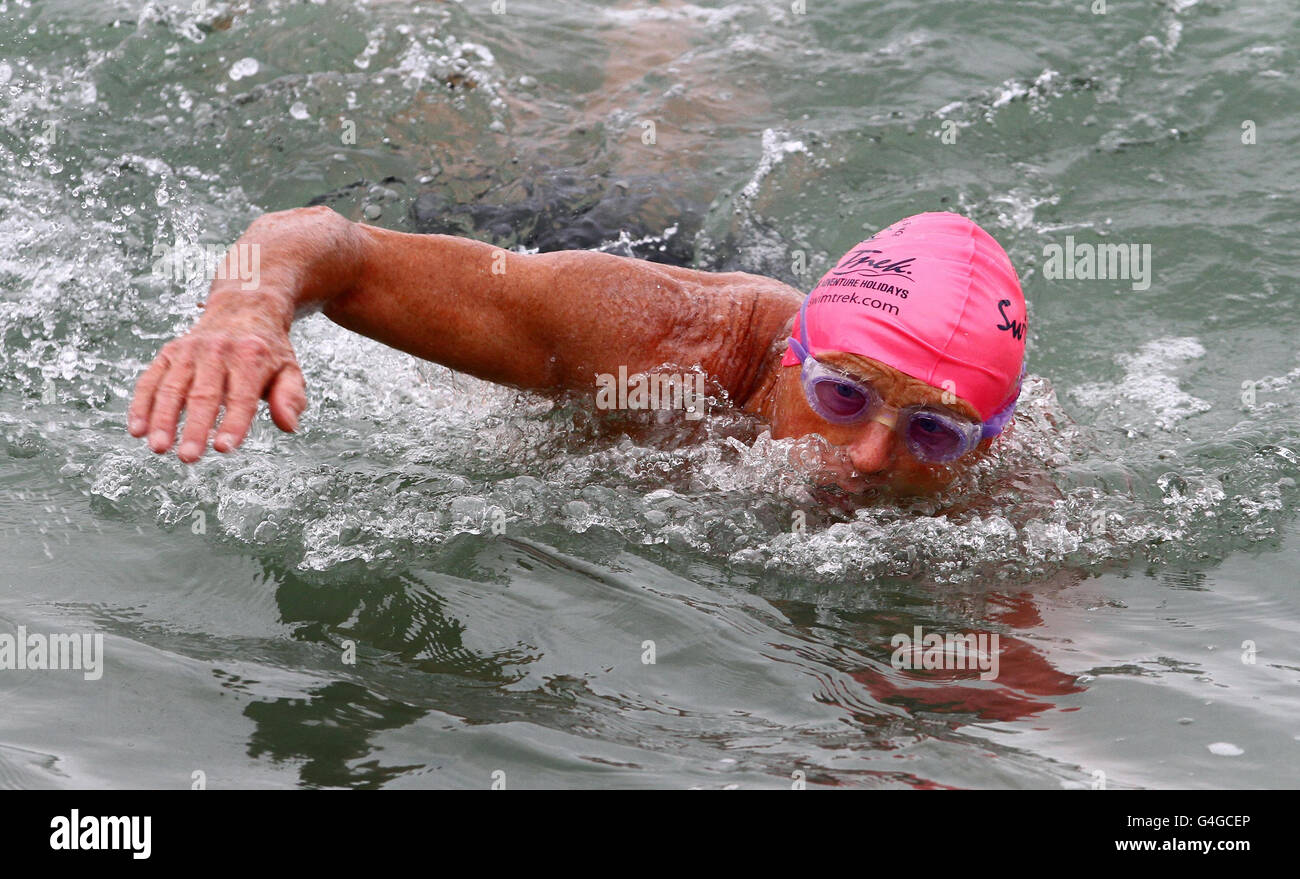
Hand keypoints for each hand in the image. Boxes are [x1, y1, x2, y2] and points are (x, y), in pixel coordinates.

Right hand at [127, 299, 306, 462]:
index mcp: (251, 357)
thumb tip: (288, 426)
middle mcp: (218, 351)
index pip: (242, 396)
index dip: (233, 423)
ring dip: (162, 419)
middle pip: (203, 394)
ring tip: (158, 448)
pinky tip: (137, 430)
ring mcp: (189, 351)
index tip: (224, 448)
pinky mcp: (170, 353)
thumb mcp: (290, 369)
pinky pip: (151, 380)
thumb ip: (290, 397)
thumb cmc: (268, 351)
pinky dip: (141, 405)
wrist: (244, 308)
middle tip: (188, 458)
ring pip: (172, 388)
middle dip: (194, 428)